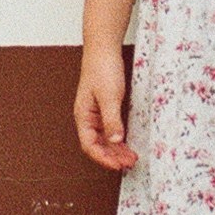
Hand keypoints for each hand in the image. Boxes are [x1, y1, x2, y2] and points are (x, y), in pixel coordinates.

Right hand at [74, 45, 136, 172]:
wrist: (103, 49)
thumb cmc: (102, 69)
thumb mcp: (110, 96)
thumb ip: (112, 119)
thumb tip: (115, 140)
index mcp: (83, 116)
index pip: (90, 145)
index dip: (103, 158)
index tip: (118, 165)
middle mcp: (88, 118)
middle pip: (97, 145)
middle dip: (112, 157)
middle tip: (129, 164)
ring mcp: (96, 114)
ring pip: (104, 139)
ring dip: (116, 150)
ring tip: (131, 158)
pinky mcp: (105, 108)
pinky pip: (110, 130)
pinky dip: (119, 139)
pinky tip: (127, 144)